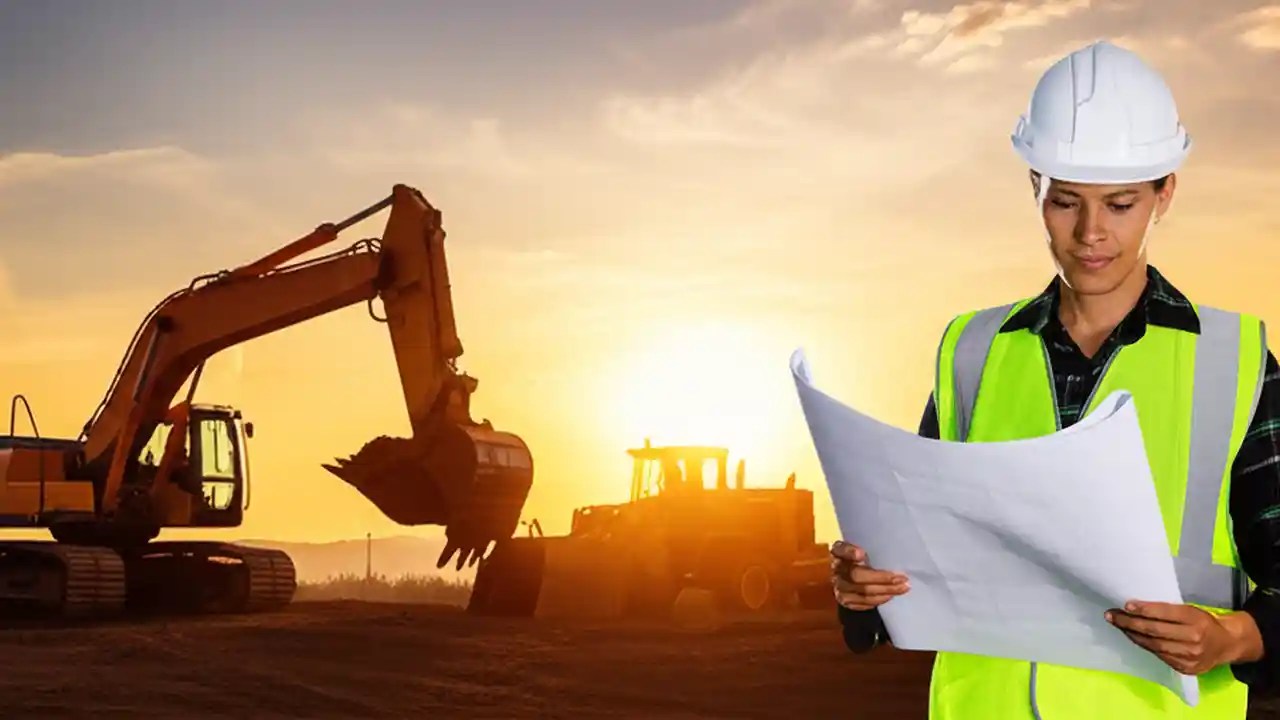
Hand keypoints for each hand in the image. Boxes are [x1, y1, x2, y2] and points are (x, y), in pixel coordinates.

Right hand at [829, 540, 908, 610]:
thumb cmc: (855, 559)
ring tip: (902, 588)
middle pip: (858, 577)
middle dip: (883, 579)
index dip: (851, 553)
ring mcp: (839, 590)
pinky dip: (879, 600)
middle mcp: (836, 572)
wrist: (845, 575)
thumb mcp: (857, 548)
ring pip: (864, 594)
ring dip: (885, 592)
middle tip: (903, 579)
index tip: (862, 554)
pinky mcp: (846, 603)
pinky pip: (864, 605)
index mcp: (837, 553)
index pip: (842, 551)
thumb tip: (859, 554)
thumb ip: (855, 549)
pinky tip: (890, 596)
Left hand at [1105, 601, 1262, 674]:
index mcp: (1196, 619)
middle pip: (1155, 631)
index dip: (1144, 609)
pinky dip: (1144, 645)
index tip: (1126, 605)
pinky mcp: (1186, 668)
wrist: (1226, 644)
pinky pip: (1159, 655)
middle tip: (1112, 615)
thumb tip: (1134, 606)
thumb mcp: (1191, 610)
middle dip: (1130, 623)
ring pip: (1154, 645)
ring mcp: (1190, 656)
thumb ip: (1168, 610)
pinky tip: (1133, 637)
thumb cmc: (1203, 621)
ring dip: (1132, 635)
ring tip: (1118, 625)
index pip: (1165, 613)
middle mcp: (1194, 639)